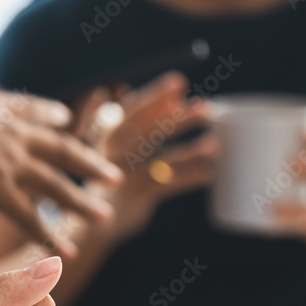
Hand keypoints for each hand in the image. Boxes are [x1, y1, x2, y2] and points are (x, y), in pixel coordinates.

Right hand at [0, 87, 123, 256]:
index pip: (30, 110)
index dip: (50, 115)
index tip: (65, 118)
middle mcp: (12, 135)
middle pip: (60, 149)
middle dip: (87, 163)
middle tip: (111, 174)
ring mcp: (11, 162)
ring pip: (57, 184)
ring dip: (82, 202)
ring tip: (103, 215)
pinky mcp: (2, 189)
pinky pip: (31, 217)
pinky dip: (50, 235)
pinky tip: (68, 250)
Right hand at [89, 72, 214, 242]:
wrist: (92, 222)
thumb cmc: (110, 179)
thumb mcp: (114, 149)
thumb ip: (122, 121)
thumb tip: (122, 89)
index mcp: (110, 138)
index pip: (133, 112)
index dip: (155, 96)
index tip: (178, 83)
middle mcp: (114, 155)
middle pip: (146, 132)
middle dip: (176, 119)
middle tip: (205, 108)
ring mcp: (123, 177)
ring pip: (158, 161)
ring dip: (187, 152)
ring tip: (213, 145)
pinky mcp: (133, 198)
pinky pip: (164, 186)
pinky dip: (187, 179)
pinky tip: (206, 173)